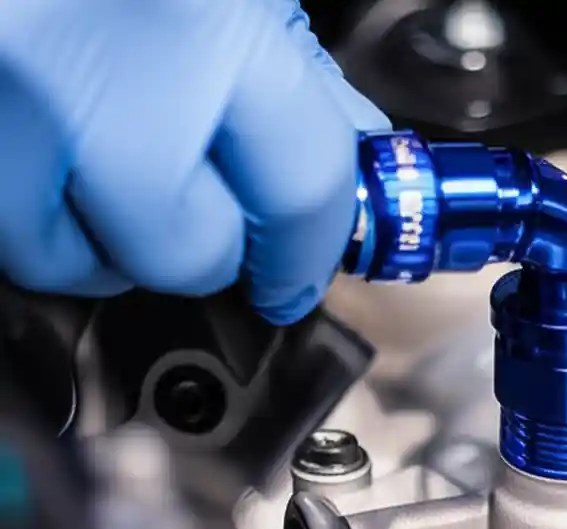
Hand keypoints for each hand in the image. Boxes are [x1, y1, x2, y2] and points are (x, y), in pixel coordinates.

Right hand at [0, 0, 388, 323]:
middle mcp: (93, 68)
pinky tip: (51, 154)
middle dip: (209, 249)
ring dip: (103, 241)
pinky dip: (30, 210)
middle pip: (182, 251)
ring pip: (66, 259)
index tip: (301, 273)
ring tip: (112, 174)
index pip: (300, 190)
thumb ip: (286, 55)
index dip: (312, 251)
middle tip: (213, 218)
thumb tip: (344, 148)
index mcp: (200, 17)